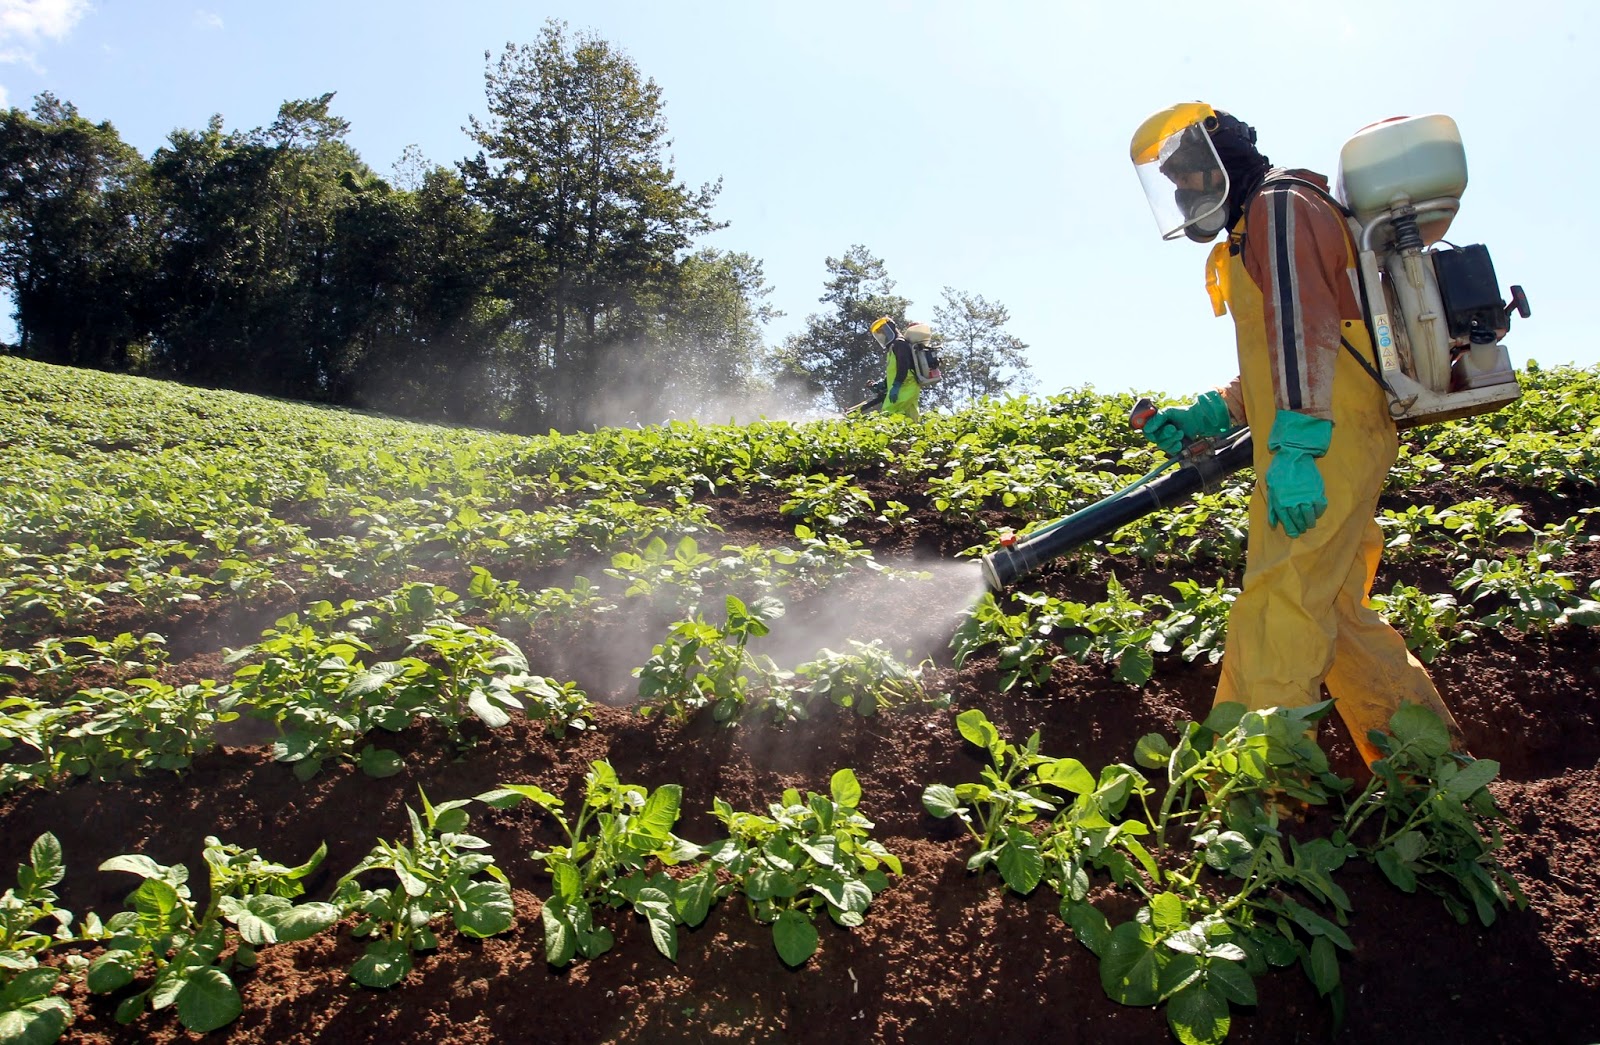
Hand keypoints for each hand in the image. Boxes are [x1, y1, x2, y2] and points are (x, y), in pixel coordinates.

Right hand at [1142, 390, 1231, 456]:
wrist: (1198, 420)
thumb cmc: (1183, 414)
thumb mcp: (1169, 412)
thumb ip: (1157, 419)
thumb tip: (1147, 429)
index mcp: (1155, 423)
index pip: (1146, 430)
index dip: (1148, 431)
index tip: (1153, 430)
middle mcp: (1159, 432)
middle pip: (1154, 439)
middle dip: (1164, 434)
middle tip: (1173, 428)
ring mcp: (1166, 441)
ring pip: (1162, 445)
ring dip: (1172, 439)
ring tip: (1181, 432)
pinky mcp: (1174, 447)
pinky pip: (1170, 450)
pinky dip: (1176, 446)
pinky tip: (1181, 441)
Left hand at [1264, 409, 1333, 537]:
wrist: (1293, 456)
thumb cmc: (1279, 472)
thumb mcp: (1271, 489)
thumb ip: (1273, 507)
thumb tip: (1273, 524)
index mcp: (1281, 503)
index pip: (1287, 522)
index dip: (1291, 529)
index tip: (1294, 534)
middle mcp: (1294, 503)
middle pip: (1299, 521)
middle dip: (1301, 527)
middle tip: (1303, 530)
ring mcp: (1307, 498)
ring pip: (1310, 516)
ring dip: (1310, 522)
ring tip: (1310, 524)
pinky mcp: (1317, 491)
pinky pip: (1321, 506)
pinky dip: (1319, 512)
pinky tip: (1317, 513)